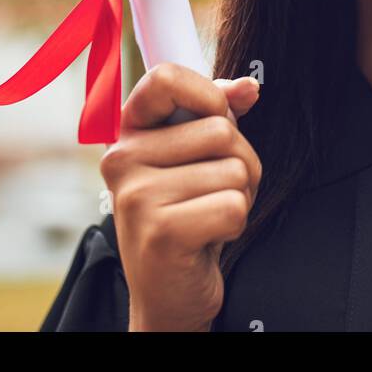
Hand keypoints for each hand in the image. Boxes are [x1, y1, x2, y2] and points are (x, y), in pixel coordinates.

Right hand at [99, 64, 261, 331]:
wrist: (168, 294)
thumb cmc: (187, 214)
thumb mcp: (197, 156)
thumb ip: (218, 112)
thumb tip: (249, 87)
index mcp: (128, 132)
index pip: (165, 77)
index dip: (208, 93)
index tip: (220, 116)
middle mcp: (122, 159)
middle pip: (221, 129)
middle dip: (240, 162)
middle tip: (214, 191)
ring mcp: (137, 196)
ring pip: (234, 170)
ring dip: (240, 196)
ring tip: (209, 215)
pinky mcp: (161, 232)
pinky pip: (233, 206)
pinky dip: (236, 224)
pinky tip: (208, 238)